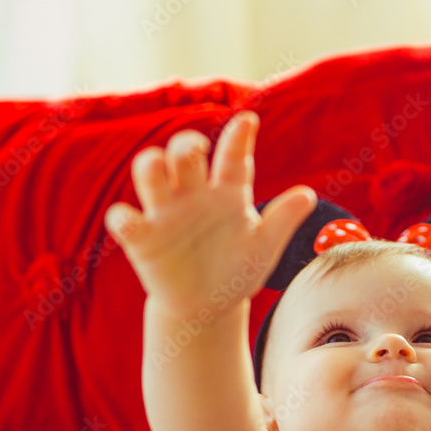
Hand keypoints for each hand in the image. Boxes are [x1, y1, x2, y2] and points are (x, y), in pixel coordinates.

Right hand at [105, 111, 315, 319]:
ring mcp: (165, 214)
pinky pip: (124, 220)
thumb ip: (283, 221)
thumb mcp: (264, 249)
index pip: (232, 158)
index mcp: (226, 192)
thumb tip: (307, 196)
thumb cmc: (237, 270)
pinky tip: (129, 220)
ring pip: (150, 172)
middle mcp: (193, 194)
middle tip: (196, 149)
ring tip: (158, 168)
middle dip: (186, 144)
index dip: (239, 138)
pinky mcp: (142, 239)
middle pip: (183, 154)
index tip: (249, 122)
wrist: (209, 308)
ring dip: (150, 165)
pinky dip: (122, 218)